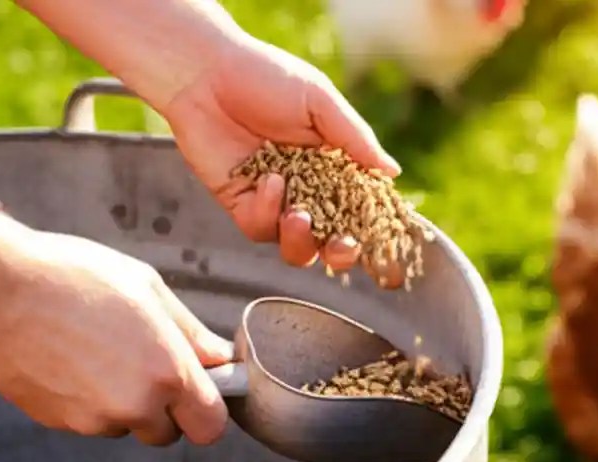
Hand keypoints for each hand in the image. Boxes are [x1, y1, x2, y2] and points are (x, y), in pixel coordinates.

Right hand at [0, 231, 232, 445]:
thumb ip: (190, 334)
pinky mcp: (58, 422)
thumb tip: (219, 359)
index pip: (210, 427)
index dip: (206, 410)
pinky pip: (86, 420)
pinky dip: (84, 400)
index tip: (197, 389)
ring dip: (119, 403)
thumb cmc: (75, 277)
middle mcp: (134, 406)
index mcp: (167, 373)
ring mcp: (93, 420)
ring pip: (122, 425)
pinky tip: (67, 359)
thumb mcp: (147, 289)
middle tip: (141, 364)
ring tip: (94, 351)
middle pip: (166, 434)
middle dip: (161, 410)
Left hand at [162, 34, 401, 274]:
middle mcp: (307, 188)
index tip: (375, 235)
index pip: (358, 208)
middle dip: (340, 252)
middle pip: (331, 240)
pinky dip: (268, 212)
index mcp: (333, 165)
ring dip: (302, 241)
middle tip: (340, 246)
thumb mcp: (319, 102)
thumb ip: (355, 139)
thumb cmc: (265, 77)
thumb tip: (391, 172)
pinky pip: (260, 228)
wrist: (205, 73)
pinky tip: (269, 180)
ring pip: (296, 246)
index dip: (368, 227)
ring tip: (299, 216)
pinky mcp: (241, 203)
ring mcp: (274, 200)